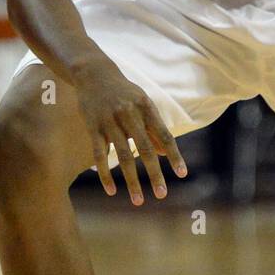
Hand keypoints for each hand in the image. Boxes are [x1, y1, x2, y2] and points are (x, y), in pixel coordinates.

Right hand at [73, 57, 186, 203]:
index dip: (174, 155)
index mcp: (146, 108)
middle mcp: (129, 114)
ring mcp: (110, 121)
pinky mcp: (93, 127)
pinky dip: (105, 174)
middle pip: (144, 149)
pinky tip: (111, 191)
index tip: (182, 174)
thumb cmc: (123, 92)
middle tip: (162, 195)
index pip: (164, 136)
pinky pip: (99, 155)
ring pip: (122, 156)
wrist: (94, 73)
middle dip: (155, 174)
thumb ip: (153, 128)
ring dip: (132, 181)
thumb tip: (166, 154)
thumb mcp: (143, 104)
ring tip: (138, 201)